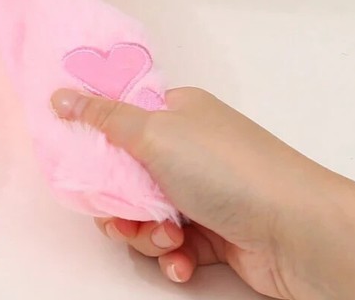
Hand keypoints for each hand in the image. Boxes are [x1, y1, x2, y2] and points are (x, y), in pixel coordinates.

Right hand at [51, 86, 354, 297]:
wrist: (294, 231)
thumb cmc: (226, 170)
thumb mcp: (154, 132)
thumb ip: (102, 117)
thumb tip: (60, 94)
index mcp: (177, 112)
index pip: (123, 119)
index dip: (99, 142)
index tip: (84, 165)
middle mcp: (189, 149)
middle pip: (127, 177)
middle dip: (121, 204)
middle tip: (126, 215)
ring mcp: (203, 194)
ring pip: (146, 216)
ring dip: (146, 234)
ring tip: (168, 240)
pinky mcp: (215, 235)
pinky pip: (173, 246)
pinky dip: (172, 257)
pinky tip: (182, 260)